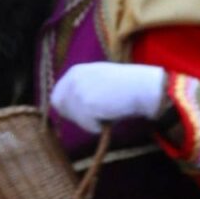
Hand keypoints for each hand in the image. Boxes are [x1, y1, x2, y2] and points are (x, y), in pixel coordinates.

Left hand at [50, 61, 165, 133]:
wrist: (142, 86)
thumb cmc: (125, 87)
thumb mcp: (97, 80)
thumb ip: (80, 90)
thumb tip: (67, 109)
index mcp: (75, 71)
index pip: (57, 97)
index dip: (69, 108)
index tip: (85, 111)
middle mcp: (73, 78)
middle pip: (61, 108)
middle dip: (76, 116)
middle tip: (96, 114)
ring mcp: (78, 91)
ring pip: (74, 119)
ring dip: (90, 121)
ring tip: (106, 111)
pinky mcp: (86, 105)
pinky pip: (87, 126)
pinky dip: (98, 127)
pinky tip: (110, 115)